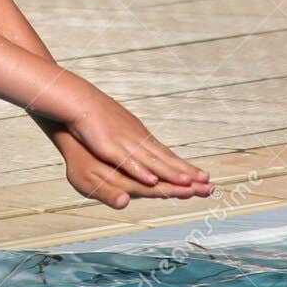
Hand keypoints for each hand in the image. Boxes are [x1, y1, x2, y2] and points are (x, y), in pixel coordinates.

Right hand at [56, 95, 211, 196]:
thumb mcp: (118, 133)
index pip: (168, 156)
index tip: (204, 178)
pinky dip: (141, 171)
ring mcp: (126, 144)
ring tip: (190, 184)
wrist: (77, 100)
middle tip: (208, 185)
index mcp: (141, 139)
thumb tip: (141, 152)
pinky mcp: (110, 147)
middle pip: (167, 161)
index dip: (186, 169)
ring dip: (171, 173)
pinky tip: (152, 181)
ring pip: (153, 162)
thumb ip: (131, 146)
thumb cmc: (95, 119)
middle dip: (188, 174)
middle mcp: (139, 141)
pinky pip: (128, 162)